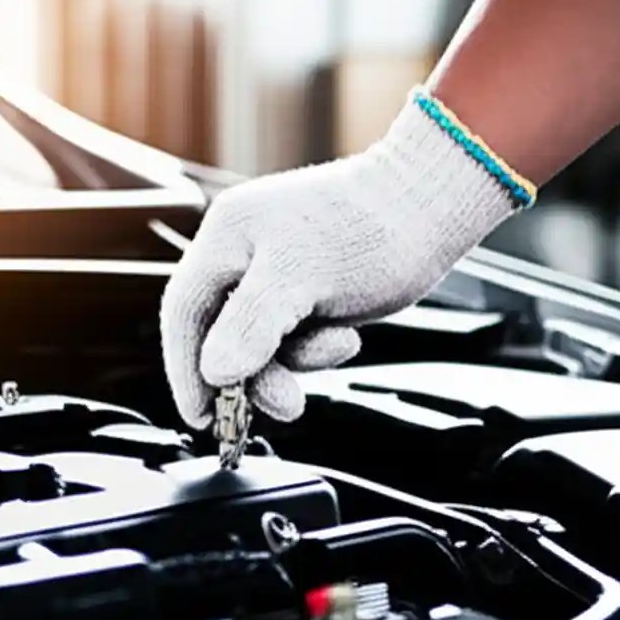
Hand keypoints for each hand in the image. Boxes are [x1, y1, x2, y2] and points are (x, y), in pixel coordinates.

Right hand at [160, 97, 519, 427]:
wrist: (435, 203)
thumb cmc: (371, 230)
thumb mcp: (301, 281)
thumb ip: (249, 326)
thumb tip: (213, 373)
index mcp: (226, 237)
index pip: (183, 312)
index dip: (184, 368)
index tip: (200, 416)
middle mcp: (241, 252)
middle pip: (220, 332)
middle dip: (252, 373)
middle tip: (282, 405)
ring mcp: (272, 270)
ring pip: (258, 340)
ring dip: (294, 359)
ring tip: (339, 344)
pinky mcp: (304, 287)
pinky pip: (289, 334)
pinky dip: (314, 346)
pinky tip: (345, 333)